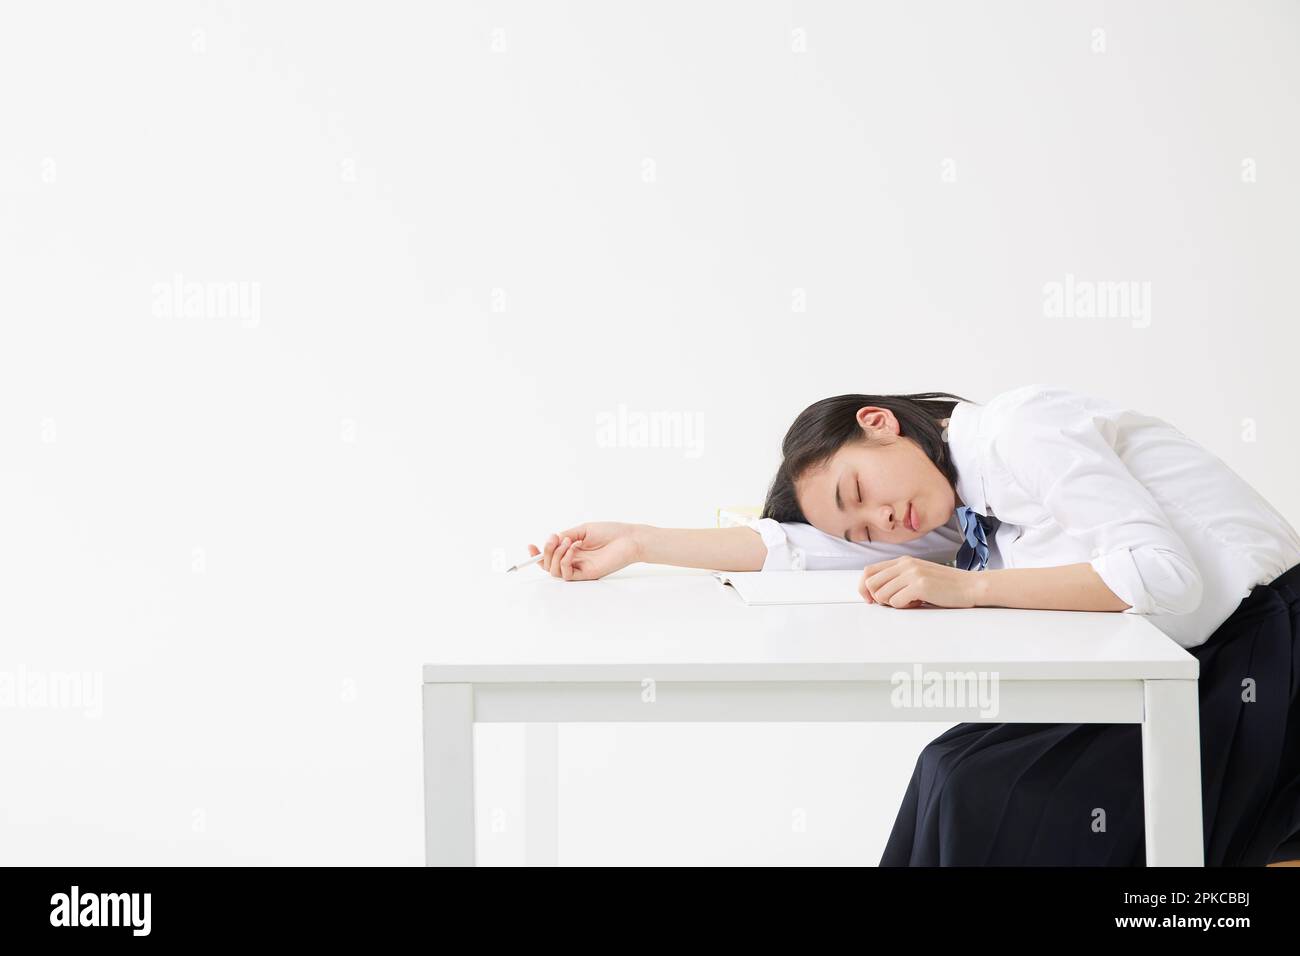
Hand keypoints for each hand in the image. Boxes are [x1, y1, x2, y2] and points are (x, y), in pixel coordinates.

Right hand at [527, 522, 643, 580]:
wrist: (628, 538)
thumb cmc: (610, 532)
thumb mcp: (583, 530)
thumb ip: (565, 535)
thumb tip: (551, 540)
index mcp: (572, 550)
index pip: (550, 557)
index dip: (537, 554)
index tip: (530, 546)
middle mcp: (574, 561)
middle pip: (549, 565)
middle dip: (546, 552)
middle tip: (553, 539)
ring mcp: (580, 569)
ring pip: (555, 571)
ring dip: (555, 556)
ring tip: (566, 542)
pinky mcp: (587, 575)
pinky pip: (568, 575)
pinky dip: (565, 562)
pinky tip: (573, 550)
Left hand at [859, 556, 977, 608]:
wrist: (970, 586)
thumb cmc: (945, 585)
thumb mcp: (918, 574)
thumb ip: (898, 578)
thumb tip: (874, 593)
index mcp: (903, 560)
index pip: (869, 571)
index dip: (864, 587)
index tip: (871, 600)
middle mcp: (905, 564)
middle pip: (871, 583)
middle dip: (877, 598)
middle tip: (894, 603)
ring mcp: (912, 573)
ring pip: (882, 595)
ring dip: (893, 604)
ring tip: (911, 602)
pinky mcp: (920, 585)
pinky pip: (896, 602)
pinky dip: (904, 607)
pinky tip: (919, 603)